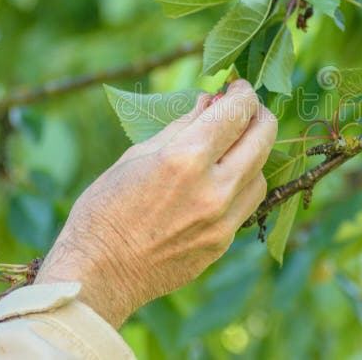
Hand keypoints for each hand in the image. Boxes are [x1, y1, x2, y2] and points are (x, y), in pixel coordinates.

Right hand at [34, 80, 276, 327]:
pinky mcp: (223, 243)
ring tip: (231, 146)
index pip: (236, 113)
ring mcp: (222, 220)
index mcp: (185, 159)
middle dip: (259, 114)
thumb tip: (210, 101)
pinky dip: (241, 183)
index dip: (243, 93)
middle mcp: (213, 189)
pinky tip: (222, 179)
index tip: (238, 87)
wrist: (98, 274)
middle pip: (263, 138)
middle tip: (246, 108)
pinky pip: (248, 204)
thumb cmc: (105, 209)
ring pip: (261, 172)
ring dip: (253, 152)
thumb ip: (182, 127)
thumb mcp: (136, 156)